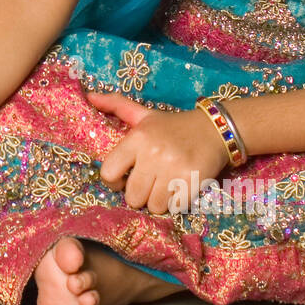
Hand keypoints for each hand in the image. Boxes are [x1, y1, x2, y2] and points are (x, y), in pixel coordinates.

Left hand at [86, 92, 231, 215]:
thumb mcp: (144, 114)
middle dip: (140, 194)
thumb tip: (89, 96)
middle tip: (150, 183)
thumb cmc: (173, 126)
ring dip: (158, 201)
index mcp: (137, 138)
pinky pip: (174, 208)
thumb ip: (116, 105)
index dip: (114, 181)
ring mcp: (174, 169)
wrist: (215, 129)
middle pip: (132, 196)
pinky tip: (179, 189)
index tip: (125, 178)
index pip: (108, 173)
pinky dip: (176, 204)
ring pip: (153, 206)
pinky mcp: (193, 181)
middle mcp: (153, 154)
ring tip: (166, 185)